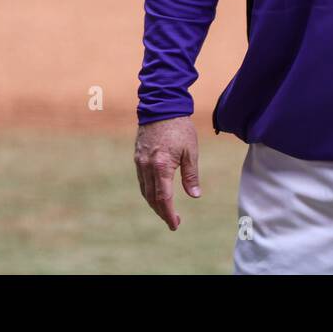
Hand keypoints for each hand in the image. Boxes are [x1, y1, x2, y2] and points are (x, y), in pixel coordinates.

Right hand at [134, 116, 200, 230]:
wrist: (161, 106)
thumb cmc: (180, 127)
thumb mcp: (190, 151)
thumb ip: (191, 175)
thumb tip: (195, 196)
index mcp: (161, 166)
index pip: (164, 198)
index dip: (169, 214)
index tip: (175, 224)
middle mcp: (147, 166)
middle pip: (152, 198)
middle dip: (162, 212)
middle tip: (173, 221)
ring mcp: (140, 162)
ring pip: (145, 190)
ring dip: (154, 203)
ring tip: (166, 211)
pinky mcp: (137, 157)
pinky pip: (142, 180)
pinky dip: (149, 191)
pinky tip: (157, 194)